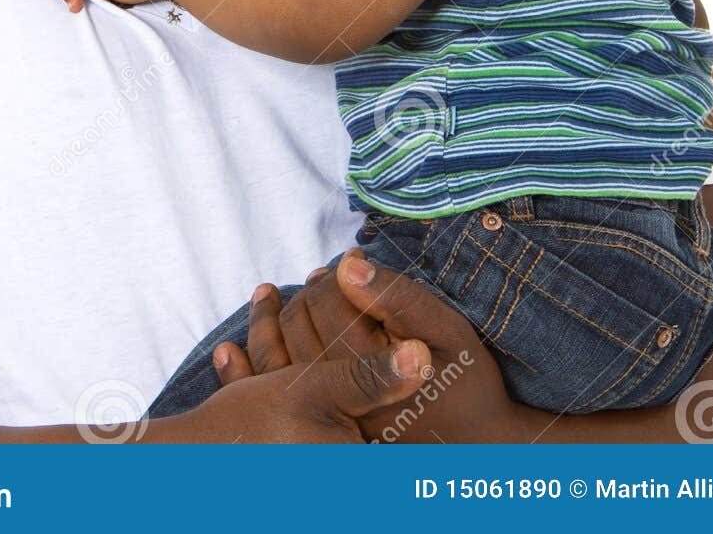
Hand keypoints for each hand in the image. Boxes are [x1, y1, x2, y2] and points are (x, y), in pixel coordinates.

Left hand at [214, 252, 520, 443]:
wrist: (481, 452)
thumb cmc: (470, 386)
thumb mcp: (445, 331)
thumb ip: (396, 296)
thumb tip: (348, 262)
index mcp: (364, 366)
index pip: (326, 303)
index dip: (333, 275)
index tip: (347, 261)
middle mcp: (337, 396)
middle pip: (297, 327)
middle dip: (304, 295)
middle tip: (319, 277)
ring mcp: (327, 419)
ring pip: (275, 359)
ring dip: (267, 322)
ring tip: (268, 297)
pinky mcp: (325, 434)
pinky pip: (271, 395)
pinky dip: (247, 366)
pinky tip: (232, 350)